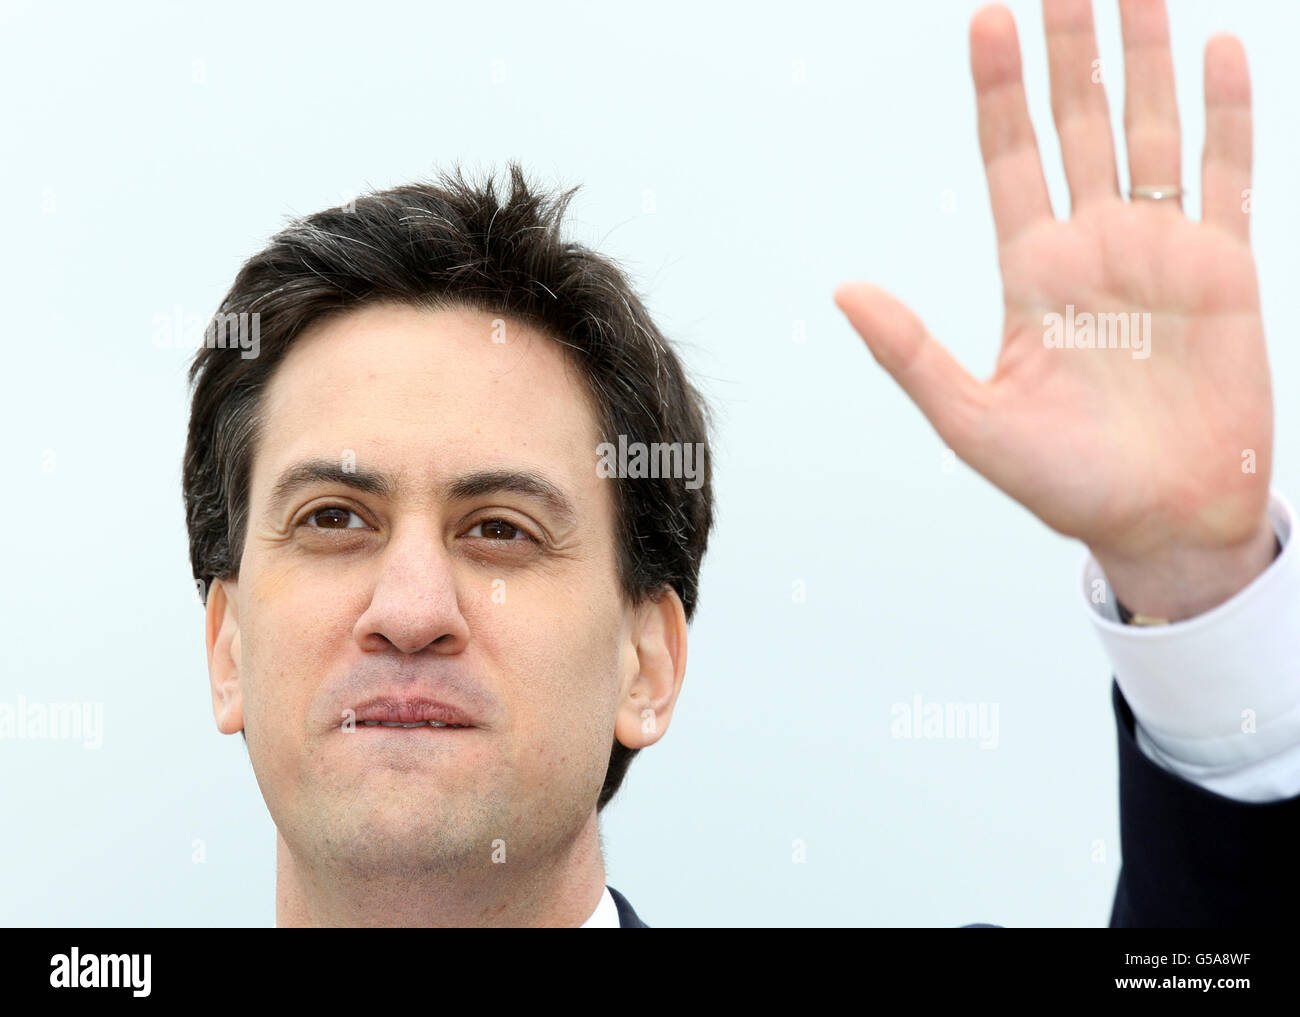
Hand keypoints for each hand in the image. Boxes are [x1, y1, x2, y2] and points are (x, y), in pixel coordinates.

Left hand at [835, 0, 1274, 620]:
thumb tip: (843, 291)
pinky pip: (1227, 174)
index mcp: (1031, 275)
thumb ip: (912, 353)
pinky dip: (1226, 115)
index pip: (1009, 159)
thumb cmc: (1066, 484)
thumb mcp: (974, 424)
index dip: (1000, 91)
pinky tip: (1216, 52)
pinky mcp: (1226, 268)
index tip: (986, 19)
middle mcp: (1093, 247)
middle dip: (1070, 49)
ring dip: (1144, 59)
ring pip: (1151, 130)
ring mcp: (1160, 250)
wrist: (1162, 518)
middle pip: (1077, 124)